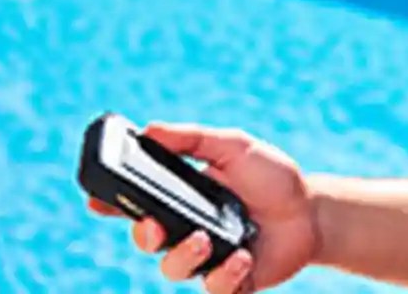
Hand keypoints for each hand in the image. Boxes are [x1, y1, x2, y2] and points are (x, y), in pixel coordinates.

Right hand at [86, 122, 318, 292]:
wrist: (312, 211)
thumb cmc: (271, 176)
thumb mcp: (234, 147)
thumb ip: (193, 139)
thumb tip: (149, 128)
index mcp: (182, 199)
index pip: (136, 204)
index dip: (111, 205)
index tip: (95, 200)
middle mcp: (187, 231)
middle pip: (147, 241)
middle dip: (143, 236)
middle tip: (155, 226)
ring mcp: (207, 259)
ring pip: (174, 270)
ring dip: (185, 256)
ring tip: (206, 239)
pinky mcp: (231, 282)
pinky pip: (214, 290)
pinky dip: (224, 276)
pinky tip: (241, 257)